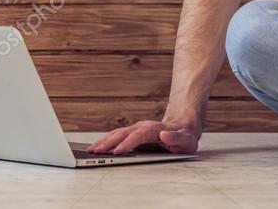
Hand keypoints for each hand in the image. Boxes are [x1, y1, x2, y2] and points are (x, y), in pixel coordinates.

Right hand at [85, 118, 200, 154]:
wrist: (182, 125)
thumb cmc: (184, 136)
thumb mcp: (186, 140)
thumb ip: (177, 138)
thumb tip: (164, 135)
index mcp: (156, 129)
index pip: (139, 136)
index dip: (128, 144)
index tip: (118, 152)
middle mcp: (144, 127)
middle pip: (123, 133)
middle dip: (109, 143)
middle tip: (96, 152)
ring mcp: (136, 128)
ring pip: (117, 133)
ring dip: (104, 141)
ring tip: (91, 150)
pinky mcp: (132, 132)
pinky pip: (117, 135)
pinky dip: (105, 140)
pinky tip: (97, 147)